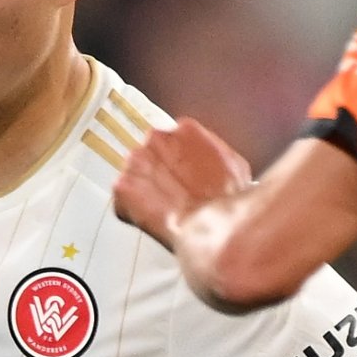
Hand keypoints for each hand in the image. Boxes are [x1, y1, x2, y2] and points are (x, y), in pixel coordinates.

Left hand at [111, 117, 255, 252]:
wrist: (214, 226)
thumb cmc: (228, 199)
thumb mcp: (235, 166)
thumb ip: (213, 156)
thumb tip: (212, 166)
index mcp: (186, 130)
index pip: (173, 142)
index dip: (177, 164)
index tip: (182, 178)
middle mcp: (157, 137)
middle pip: (150, 156)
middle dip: (158, 176)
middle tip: (174, 198)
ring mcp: (136, 161)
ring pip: (134, 176)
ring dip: (145, 192)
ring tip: (167, 211)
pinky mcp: (122, 187)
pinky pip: (123, 201)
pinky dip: (133, 212)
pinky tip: (155, 220)